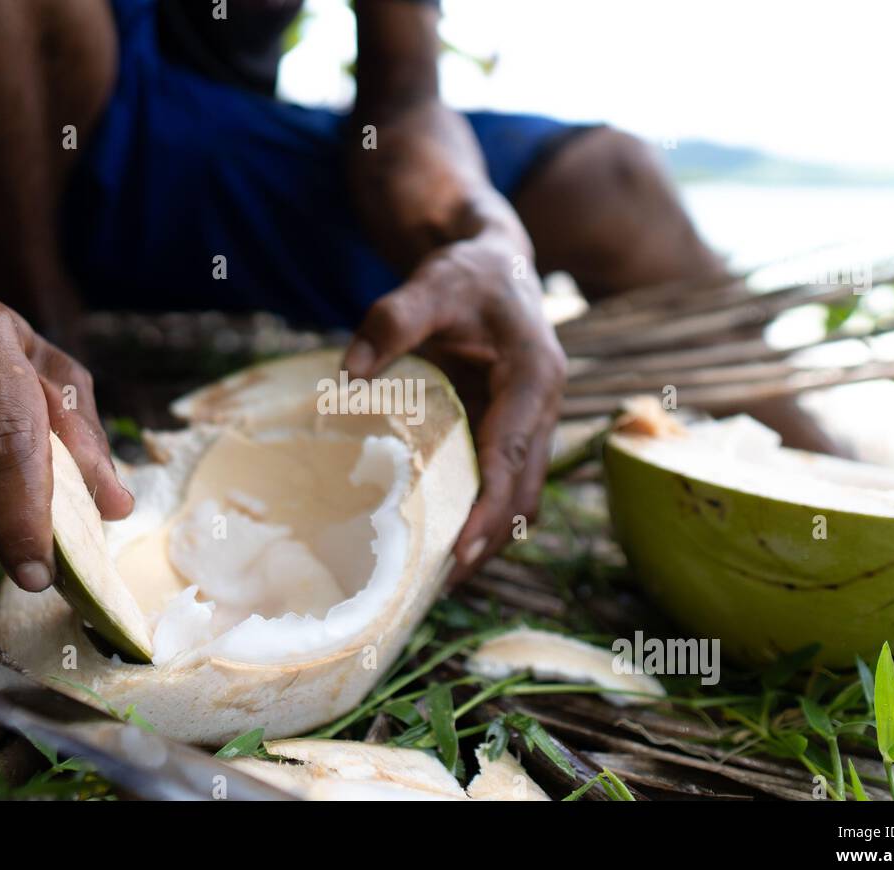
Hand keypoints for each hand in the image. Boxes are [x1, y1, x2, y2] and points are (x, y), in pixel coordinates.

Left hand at [343, 225, 566, 582]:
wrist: (495, 262)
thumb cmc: (465, 273)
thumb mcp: (429, 283)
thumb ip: (391, 320)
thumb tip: (348, 374)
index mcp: (534, 375)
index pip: (513, 454)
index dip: (490, 509)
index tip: (461, 552)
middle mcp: (545, 405)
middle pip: (525, 489)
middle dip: (490, 539)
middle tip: (443, 583)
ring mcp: (534, 421)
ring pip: (522, 494)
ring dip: (490, 536)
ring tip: (443, 579)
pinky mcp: (516, 428)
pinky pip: (505, 481)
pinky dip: (483, 514)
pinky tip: (447, 542)